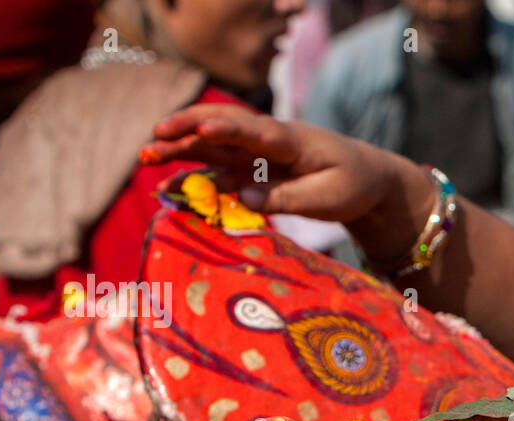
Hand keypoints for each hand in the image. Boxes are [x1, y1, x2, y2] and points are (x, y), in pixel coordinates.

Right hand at [143, 104, 423, 259]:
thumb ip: (287, 197)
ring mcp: (258, 157)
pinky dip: (194, 180)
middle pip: (223, 130)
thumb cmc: (353, 185)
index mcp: (292, 140)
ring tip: (145, 157)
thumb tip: (243, 197)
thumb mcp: (329, 197)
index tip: (201, 129)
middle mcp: (268, 142)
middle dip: (187, 130)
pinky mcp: (254, 173)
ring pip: (213, 149)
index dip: (228, 129)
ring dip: (180, 151)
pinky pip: (219, 174)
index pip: (256, 130)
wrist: (368, 180)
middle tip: (154, 134)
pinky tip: (167, 191)